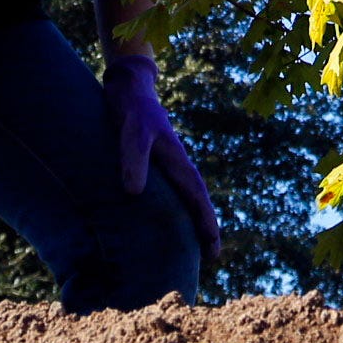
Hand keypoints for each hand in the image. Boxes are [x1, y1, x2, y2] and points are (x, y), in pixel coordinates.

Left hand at [103, 49, 219, 263]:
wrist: (129, 87)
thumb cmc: (131, 110)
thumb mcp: (131, 133)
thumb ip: (133, 159)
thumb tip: (134, 192)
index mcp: (177, 161)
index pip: (196, 197)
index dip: (205, 222)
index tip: (213, 247)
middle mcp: (176, 164)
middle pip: (196, 199)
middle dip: (205, 225)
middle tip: (212, 255)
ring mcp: (167, 162)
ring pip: (185, 194)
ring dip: (193, 216)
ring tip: (195, 242)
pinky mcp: (155, 159)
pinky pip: (171, 188)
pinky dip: (176, 205)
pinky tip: (167, 215)